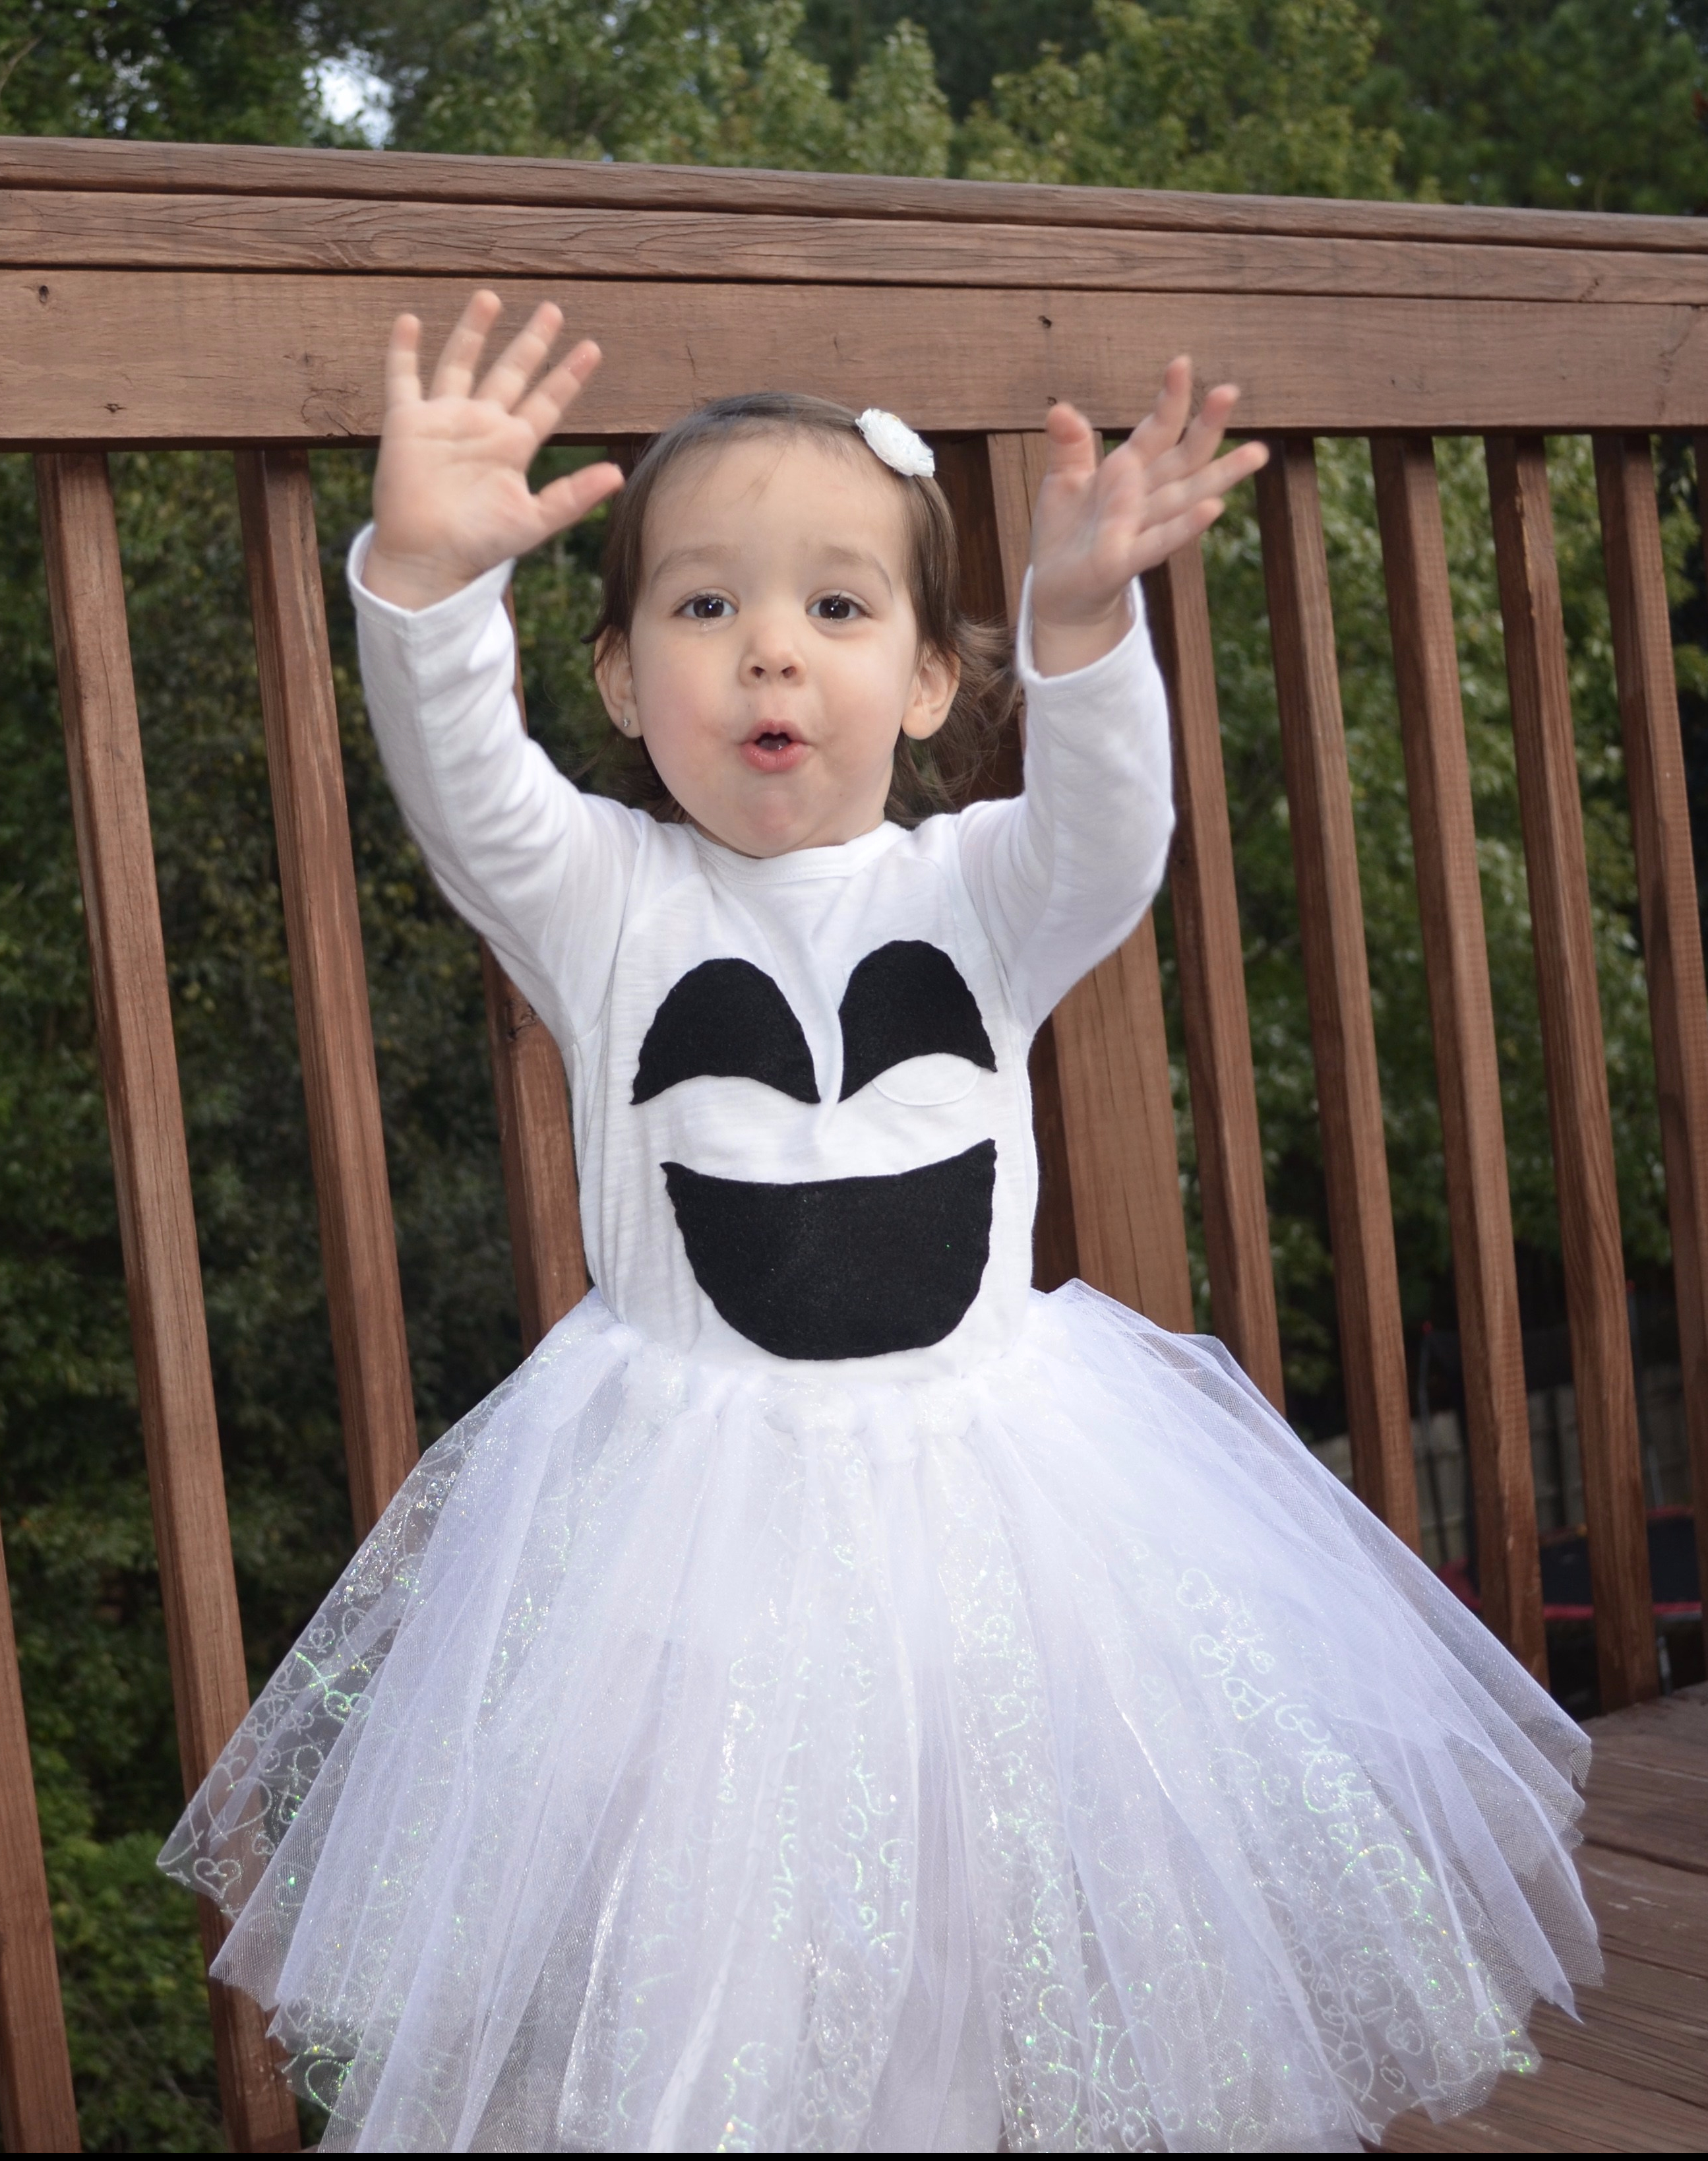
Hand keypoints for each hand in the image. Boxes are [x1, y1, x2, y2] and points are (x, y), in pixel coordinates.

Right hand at [365, 290, 623, 610]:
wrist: (429, 560)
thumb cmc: (480, 545)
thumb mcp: (533, 521)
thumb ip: (573, 496)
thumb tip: (618, 475)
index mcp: (513, 446)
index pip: (547, 402)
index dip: (568, 376)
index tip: (592, 348)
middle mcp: (482, 426)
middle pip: (511, 373)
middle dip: (531, 342)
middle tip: (553, 309)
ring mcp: (444, 420)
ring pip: (461, 363)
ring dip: (474, 331)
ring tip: (490, 296)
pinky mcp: (407, 423)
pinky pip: (403, 379)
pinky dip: (403, 351)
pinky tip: (409, 321)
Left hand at [1027, 357, 1267, 674]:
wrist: (1056, 588)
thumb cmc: (1067, 532)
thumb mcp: (1062, 481)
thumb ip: (1069, 446)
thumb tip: (1060, 408)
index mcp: (1130, 469)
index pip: (1157, 430)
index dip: (1170, 399)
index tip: (1182, 363)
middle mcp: (1145, 496)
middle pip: (1184, 457)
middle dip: (1207, 426)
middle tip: (1231, 391)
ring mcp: (1141, 527)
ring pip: (1187, 497)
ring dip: (1220, 476)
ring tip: (1257, 452)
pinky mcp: (1126, 559)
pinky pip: (1159, 542)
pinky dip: (1184, 527)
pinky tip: (1213, 509)